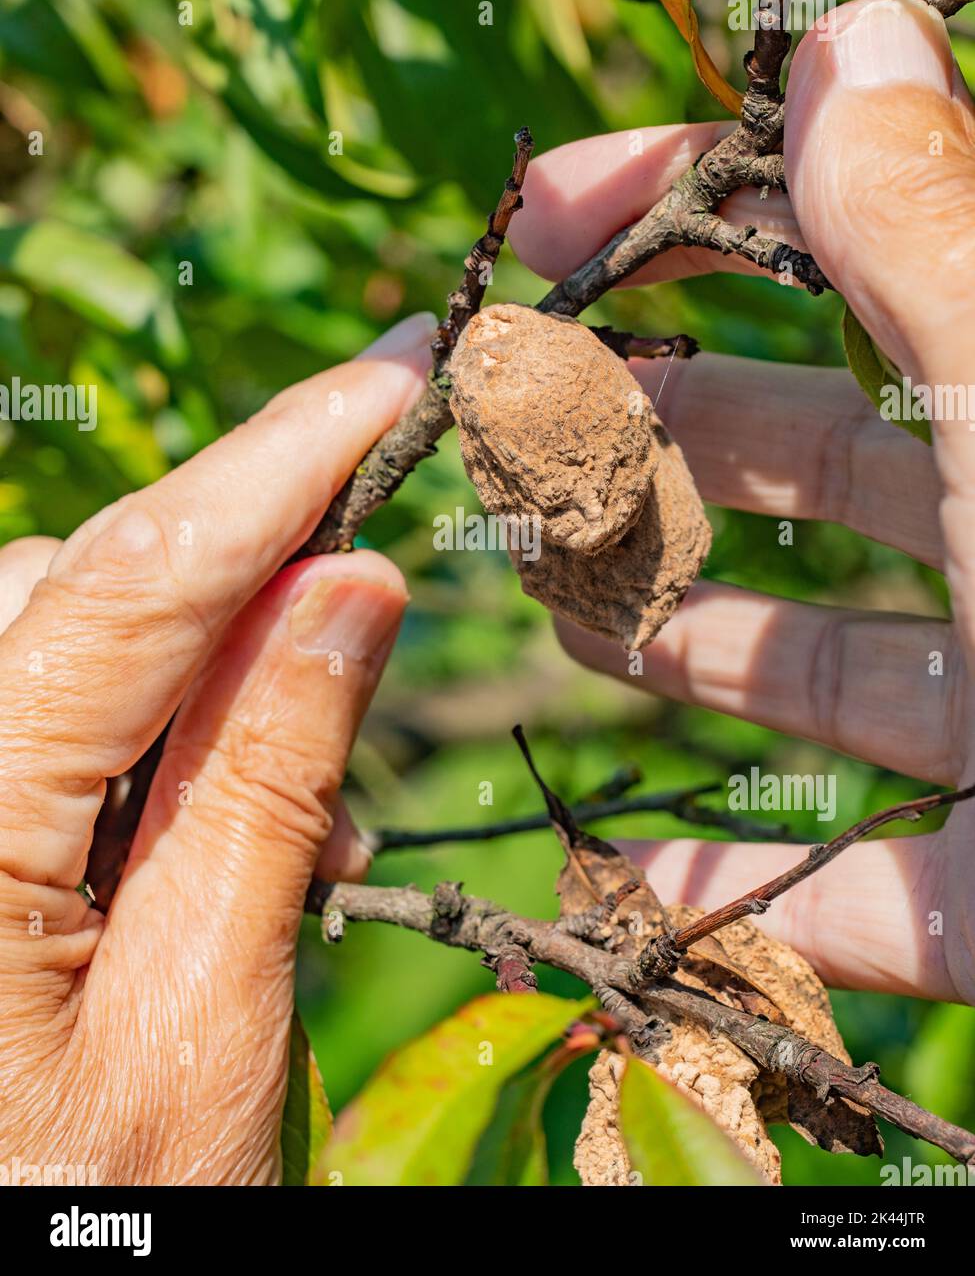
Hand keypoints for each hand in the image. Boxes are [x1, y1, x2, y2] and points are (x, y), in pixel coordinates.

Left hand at [0, 312, 432, 1183]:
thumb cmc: (103, 1224)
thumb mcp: (208, 1018)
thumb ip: (269, 783)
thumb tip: (353, 582)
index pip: (127, 587)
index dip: (276, 467)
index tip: (391, 376)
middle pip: (73, 588)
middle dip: (239, 586)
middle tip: (367, 638)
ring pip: (52, 633)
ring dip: (195, 676)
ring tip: (301, 828)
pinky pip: (36, 708)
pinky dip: (143, 731)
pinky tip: (211, 836)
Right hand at [510, 0, 974, 1005]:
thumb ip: (938, 236)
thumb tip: (844, 41)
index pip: (858, 263)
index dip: (697, 221)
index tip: (542, 223)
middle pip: (827, 465)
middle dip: (659, 442)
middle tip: (516, 434)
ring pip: (830, 669)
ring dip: (681, 639)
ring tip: (555, 610)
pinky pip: (868, 892)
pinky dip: (746, 892)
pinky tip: (622, 873)